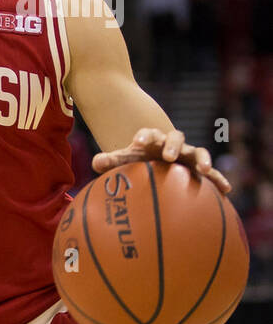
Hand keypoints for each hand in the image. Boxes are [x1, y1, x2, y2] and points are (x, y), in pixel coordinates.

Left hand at [91, 127, 231, 194]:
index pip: (149, 134)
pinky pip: (211, 172)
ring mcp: (187, 154)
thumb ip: (110, 161)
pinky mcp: (198, 167)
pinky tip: (227, 190)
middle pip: (175, 138)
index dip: (144, 136)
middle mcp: (172, 144)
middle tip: (167, 156)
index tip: (137, 142)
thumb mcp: (123, 160)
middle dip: (172, 145)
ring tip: (204, 170)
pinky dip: (219, 178)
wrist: (153, 161)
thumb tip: (96, 162)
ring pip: (198, 152)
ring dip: (202, 159)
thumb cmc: (136, 161)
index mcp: (152, 140)